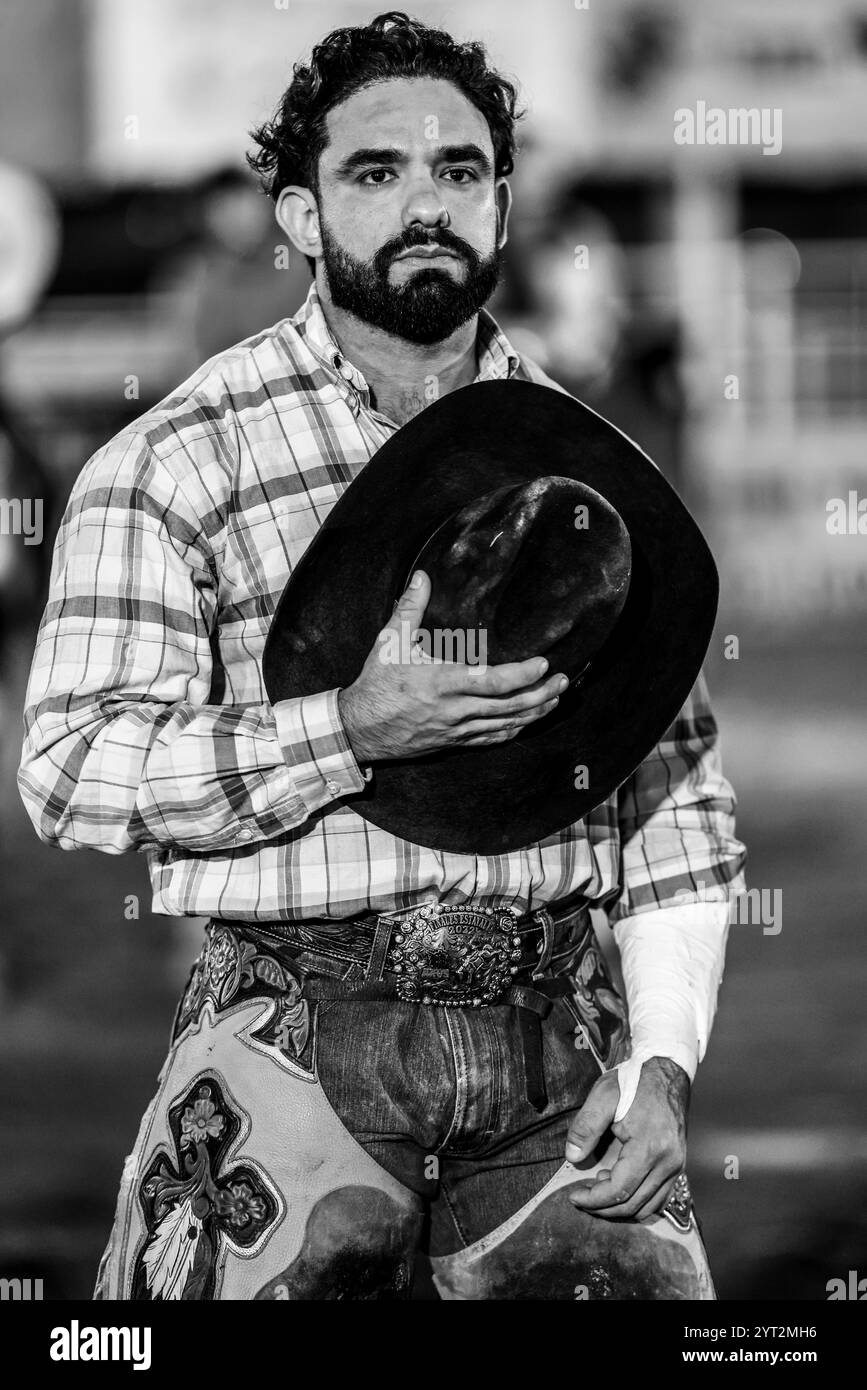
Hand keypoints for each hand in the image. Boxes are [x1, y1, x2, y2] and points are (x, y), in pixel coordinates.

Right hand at [337, 569, 566, 762]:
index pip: (492, 682)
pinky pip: (490, 739)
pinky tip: (527, 722)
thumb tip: (422, 576)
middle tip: (564, 681)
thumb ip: (410, 608)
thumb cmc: (376, 683)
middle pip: (508, 707)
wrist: (360, 728)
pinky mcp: (453, 742)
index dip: (522, 675)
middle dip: (541, 694)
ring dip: (534, 713)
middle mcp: (454, 710)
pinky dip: (513, 731)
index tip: (543, 663)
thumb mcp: (390, 642)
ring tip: (557, 699)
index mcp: (441, 683)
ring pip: (505, 725)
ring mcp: (456, 729)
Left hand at [564, 1056, 689, 1220]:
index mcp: (649, 1148)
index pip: (619, 1190)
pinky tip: (622, 1185)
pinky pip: (661, 1197)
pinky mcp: (679, 1165)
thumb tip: (572, 1157)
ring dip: (621, 1207)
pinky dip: (639, 1201)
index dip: (593, 1199)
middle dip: (603, 1207)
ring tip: (600, 1187)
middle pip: (633, 1205)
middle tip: (582, 1197)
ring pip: (649, 1206)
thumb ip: (586, 1127)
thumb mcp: (604, 1097)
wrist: (667, 1073)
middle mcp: (668, 1163)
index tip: (574, 1196)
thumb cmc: (634, 1082)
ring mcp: (677, 1166)